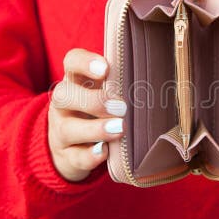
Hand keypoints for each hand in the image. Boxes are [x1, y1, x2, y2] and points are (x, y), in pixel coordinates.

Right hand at [48, 49, 126, 181]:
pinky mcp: (65, 157)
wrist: (72, 148)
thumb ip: (122, 84)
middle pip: (64, 95)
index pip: (72, 62)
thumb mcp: (105, 93)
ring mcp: (61, 132)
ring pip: (68, 129)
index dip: (85, 63)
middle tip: (121, 107)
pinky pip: (74, 157)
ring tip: (119, 129)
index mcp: (74, 81)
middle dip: (93, 100)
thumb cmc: (98, 112)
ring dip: (94, 129)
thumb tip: (157, 81)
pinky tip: (104, 152)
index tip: (105, 69)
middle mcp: (62, 105)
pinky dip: (90, 155)